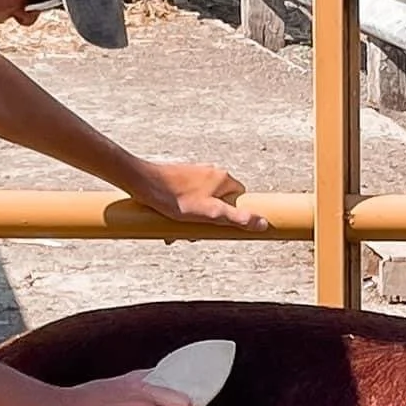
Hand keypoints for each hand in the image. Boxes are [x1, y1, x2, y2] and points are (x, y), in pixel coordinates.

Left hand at [133, 160, 269, 230]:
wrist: (142, 182)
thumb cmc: (175, 199)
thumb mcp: (211, 214)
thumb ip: (237, 219)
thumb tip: (263, 224)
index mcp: (223, 178)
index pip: (240, 198)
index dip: (234, 215)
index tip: (223, 227)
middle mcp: (210, 172)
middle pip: (220, 202)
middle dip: (210, 221)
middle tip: (195, 233)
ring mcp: (194, 174)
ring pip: (202, 202)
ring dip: (194, 220)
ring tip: (178, 231)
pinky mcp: (178, 178)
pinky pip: (187, 199)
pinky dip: (182, 212)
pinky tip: (170, 223)